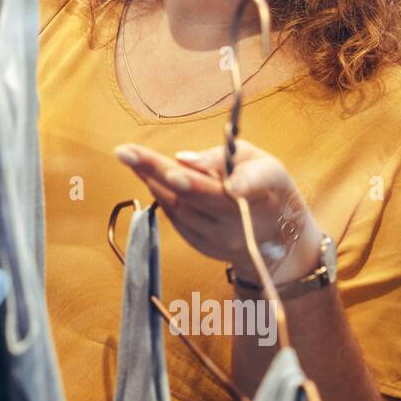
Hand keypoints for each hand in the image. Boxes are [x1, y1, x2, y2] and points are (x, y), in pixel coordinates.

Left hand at [114, 139, 322, 283]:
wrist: (275, 236)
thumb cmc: (264, 187)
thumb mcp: (256, 161)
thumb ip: (222, 157)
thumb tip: (182, 160)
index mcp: (265, 190)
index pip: (254, 184)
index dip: (242, 183)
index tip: (228, 183)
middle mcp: (243, 220)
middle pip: (197, 194)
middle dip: (158, 171)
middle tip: (125, 152)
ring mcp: (222, 238)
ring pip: (179, 207)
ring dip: (151, 180)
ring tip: (130, 156)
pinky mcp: (204, 247)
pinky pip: (175, 219)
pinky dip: (160, 196)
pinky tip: (147, 176)